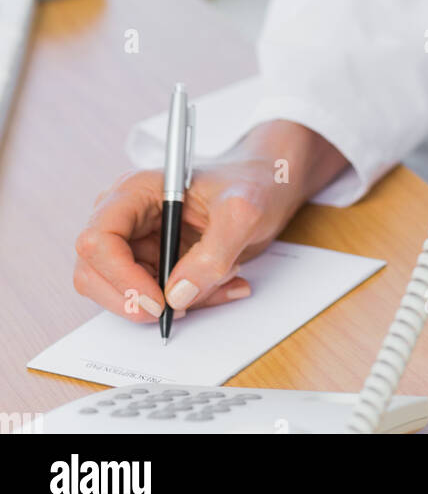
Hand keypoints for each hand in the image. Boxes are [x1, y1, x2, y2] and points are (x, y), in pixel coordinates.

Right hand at [73, 119, 347, 320]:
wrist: (268, 186)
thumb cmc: (252, 183)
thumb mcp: (244, 209)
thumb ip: (214, 251)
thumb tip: (178, 295)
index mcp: (135, 191)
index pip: (98, 240)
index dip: (119, 277)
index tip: (158, 301)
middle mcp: (126, 217)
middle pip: (93, 272)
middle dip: (135, 299)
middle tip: (178, 311)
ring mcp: (136, 242)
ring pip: (122, 293)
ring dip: (168, 304)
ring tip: (221, 285)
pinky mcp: (152, 263)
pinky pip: (152, 299)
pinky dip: (186, 304)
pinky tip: (222, 285)